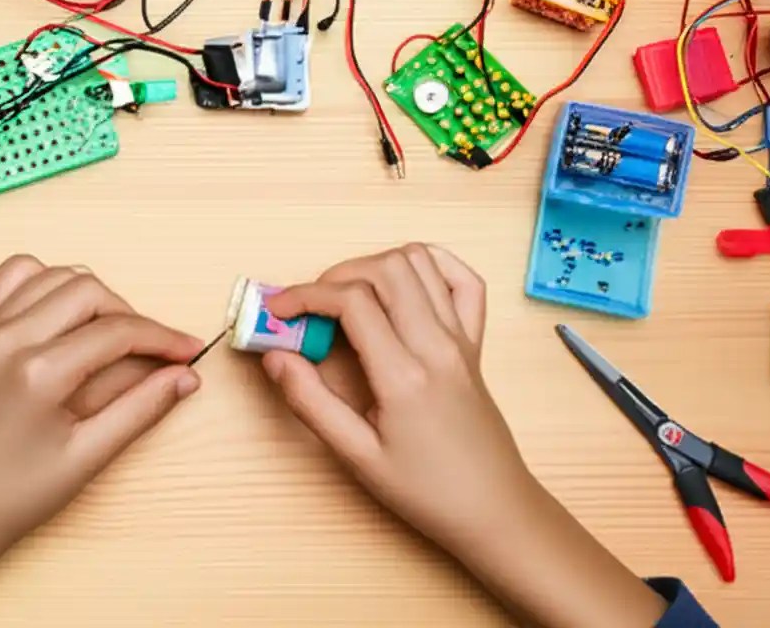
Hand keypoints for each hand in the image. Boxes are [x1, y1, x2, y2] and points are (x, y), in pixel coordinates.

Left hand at [0, 255, 204, 546]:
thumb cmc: (13, 494)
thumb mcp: (87, 457)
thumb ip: (140, 409)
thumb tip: (186, 377)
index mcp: (37, 373)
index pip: (117, 332)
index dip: (162, 338)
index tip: (188, 350)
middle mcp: (6, 338)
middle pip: (88, 291)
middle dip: (130, 315)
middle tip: (151, 350)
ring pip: (52, 275)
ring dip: (90, 296)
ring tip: (109, 334)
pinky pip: (9, 277)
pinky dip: (42, 281)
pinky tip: (61, 311)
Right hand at [261, 244, 664, 627]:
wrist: (493, 508)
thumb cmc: (427, 490)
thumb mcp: (356, 456)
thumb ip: (310, 402)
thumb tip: (276, 357)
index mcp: (405, 376)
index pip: (352, 301)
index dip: (305, 295)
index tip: (278, 312)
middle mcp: (438, 346)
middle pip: (386, 268)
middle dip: (336, 275)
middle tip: (311, 308)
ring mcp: (462, 339)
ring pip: (421, 262)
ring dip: (375, 266)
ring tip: (348, 299)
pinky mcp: (475, 343)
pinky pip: (461, 280)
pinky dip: (430, 265)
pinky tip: (401, 285)